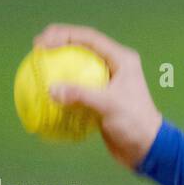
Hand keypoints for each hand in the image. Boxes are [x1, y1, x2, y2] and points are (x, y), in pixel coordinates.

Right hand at [32, 24, 163, 169]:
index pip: (89, 38)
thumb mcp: (109, 106)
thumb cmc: (135, 124)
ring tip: (37, 66)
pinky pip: (77, 86)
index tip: (42, 43)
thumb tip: (51, 90)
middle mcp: (114, 66)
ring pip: (78, 66)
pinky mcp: (100, 98)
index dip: (63, 35)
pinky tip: (46, 91)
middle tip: (36, 50)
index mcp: (122, 60)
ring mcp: (107, 82)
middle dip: (58, 44)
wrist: (147, 149)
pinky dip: (62, 87)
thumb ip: (81, 95)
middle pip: (81, 47)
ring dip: (59, 65)